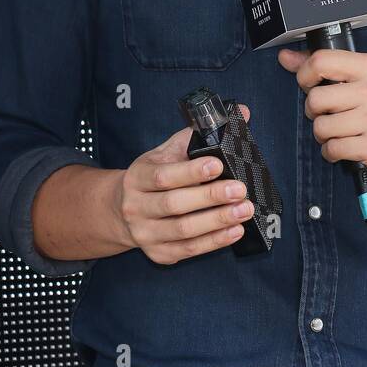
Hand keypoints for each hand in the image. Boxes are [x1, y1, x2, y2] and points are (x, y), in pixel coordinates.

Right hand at [113, 106, 255, 263]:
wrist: (122, 212)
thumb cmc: (152, 177)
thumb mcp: (165, 152)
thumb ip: (198, 134)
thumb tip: (240, 113)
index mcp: (137, 177)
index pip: (163, 176)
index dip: (191, 171)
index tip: (217, 165)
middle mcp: (136, 207)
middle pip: (174, 204)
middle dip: (210, 197)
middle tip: (240, 190)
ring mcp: (145, 234)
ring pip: (183, 230)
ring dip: (217, 221)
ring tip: (244, 210)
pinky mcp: (159, 254)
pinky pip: (189, 249)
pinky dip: (214, 241)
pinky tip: (234, 230)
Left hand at [277, 47, 366, 182]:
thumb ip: (328, 67)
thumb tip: (285, 58)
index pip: (322, 61)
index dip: (304, 74)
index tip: (308, 84)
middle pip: (316, 99)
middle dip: (314, 112)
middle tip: (326, 115)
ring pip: (321, 128)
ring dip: (323, 135)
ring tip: (338, 133)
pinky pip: (333, 149)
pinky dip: (331, 152)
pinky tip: (343, 149)